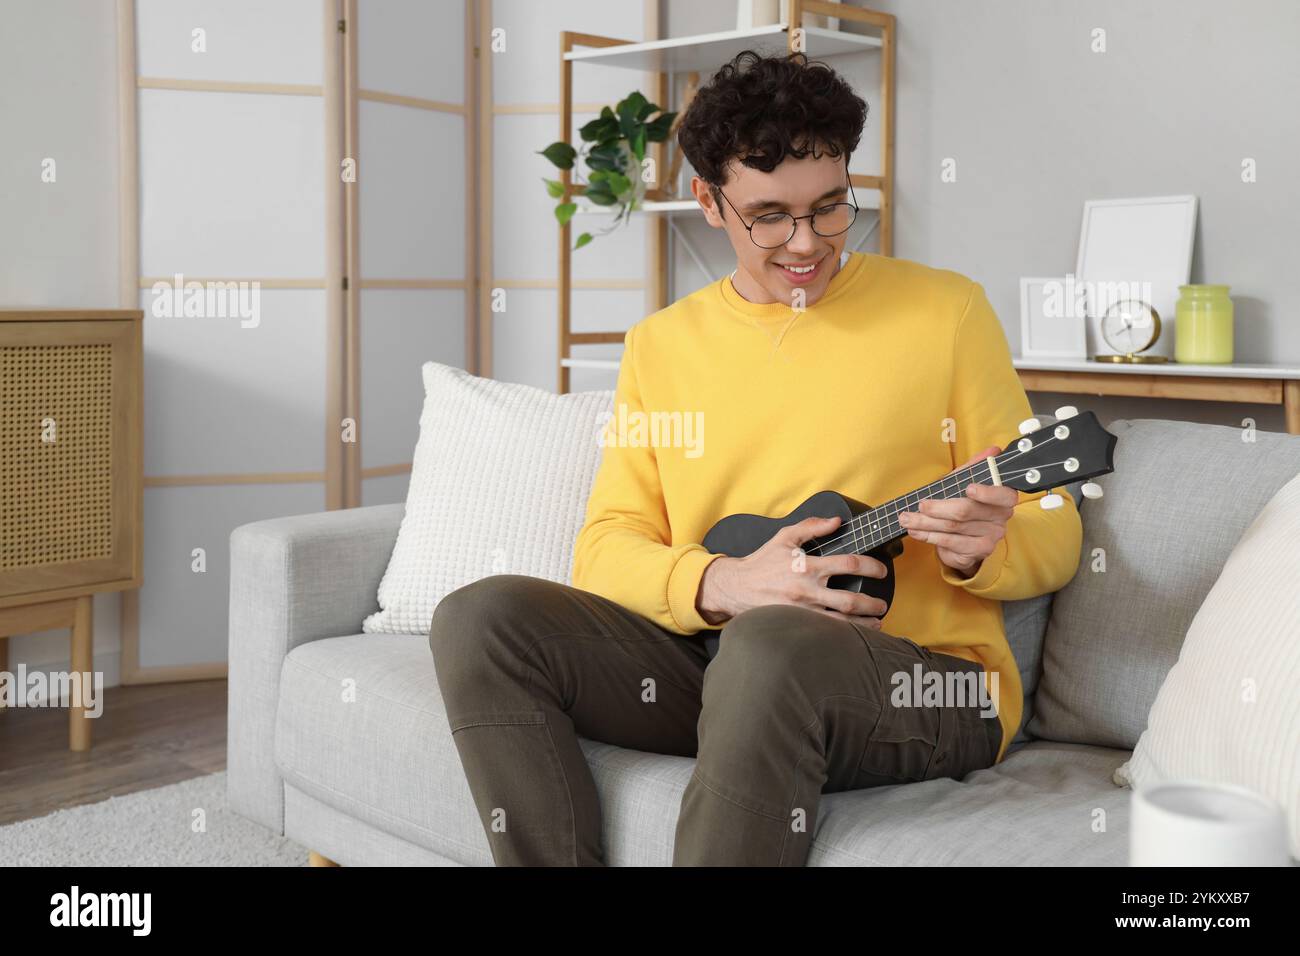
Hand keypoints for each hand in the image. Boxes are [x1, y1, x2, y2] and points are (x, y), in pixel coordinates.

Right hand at [696, 515, 888, 626]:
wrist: (736, 587)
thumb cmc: (761, 562)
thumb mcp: (784, 537)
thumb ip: (811, 526)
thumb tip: (836, 521)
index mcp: (807, 566)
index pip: (848, 564)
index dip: (871, 566)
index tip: (881, 570)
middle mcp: (807, 590)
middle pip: (850, 600)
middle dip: (873, 603)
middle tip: (883, 604)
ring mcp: (802, 611)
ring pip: (840, 622)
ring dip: (863, 625)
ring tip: (876, 623)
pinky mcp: (796, 624)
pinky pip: (825, 632)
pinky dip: (843, 635)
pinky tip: (853, 636)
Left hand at [897, 446, 1018, 576]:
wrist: (965, 537)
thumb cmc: (964, 504)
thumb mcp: (965, 482)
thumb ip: (975, 467)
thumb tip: (993, 450)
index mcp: (1003, 499)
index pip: (1002, 496)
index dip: (987, 493)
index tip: (968, 488)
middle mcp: (1000, 519)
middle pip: (966, 512)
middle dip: (937, 508)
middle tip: (918, 505)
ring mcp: (990, 538)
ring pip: (953, 528)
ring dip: (925, 523)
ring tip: (907, 519)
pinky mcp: (977, 553)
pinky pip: (950, 544)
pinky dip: (929, 537)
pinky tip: (916, 532)